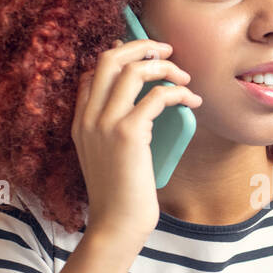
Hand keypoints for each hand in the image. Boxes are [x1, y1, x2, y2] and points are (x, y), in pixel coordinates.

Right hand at [71, 38, 201, 246]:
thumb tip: (146, 107)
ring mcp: (105, 124)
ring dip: (164, 67)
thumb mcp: (108, 159)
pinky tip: (192, 100)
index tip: (145, 56)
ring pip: (133, 71)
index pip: (93, 72)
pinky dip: (178, 92)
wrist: (116, 226)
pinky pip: (156, 96)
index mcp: (81, 122)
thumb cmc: (121, 197)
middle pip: (110, 59)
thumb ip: (115, 131)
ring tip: (185, 77)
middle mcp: (88, 118)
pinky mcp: (127, 134)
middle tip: (167, 49)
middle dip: (141, 46)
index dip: (120, 55)